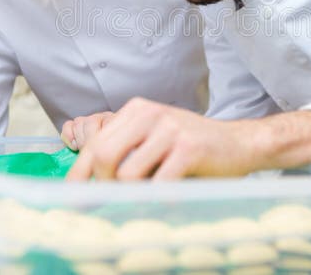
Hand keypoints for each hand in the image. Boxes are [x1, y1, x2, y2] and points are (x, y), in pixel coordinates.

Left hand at [65, 97, 310, 181]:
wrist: (239, 143)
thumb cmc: (191, 146)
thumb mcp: (154, 136)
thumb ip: (125, 149)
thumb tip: (87, 183)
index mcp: (136, 109)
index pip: (94, 143)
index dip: (79, 174)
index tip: (71, 198)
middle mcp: (150, 114)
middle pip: (103, 156)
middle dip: (101, 185)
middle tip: (110, 200)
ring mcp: (170, 130)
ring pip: (127, 175)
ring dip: (132, 194)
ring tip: (147, 195)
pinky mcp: (189, 149)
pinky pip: (158, 184)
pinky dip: (157, 197)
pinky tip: (168, 196)